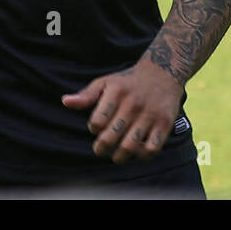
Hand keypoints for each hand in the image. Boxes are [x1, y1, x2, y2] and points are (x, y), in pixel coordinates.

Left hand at [61, 59, 183, 164]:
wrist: (162, 73)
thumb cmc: (127, 82)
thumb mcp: (105, 82)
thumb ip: (86, 95)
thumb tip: (65, 101)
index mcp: (116, 92)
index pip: (97, 121)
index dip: (93, 128)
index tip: (96, 128)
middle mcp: (133, 103)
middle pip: (111, 136)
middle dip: (102, 148)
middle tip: (100, 149)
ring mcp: (150, 114)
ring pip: (130, 146)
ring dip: (119, 156)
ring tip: (116, 155)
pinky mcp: (165, 124)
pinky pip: (151, 149)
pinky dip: (141, 156)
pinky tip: (136, 151)